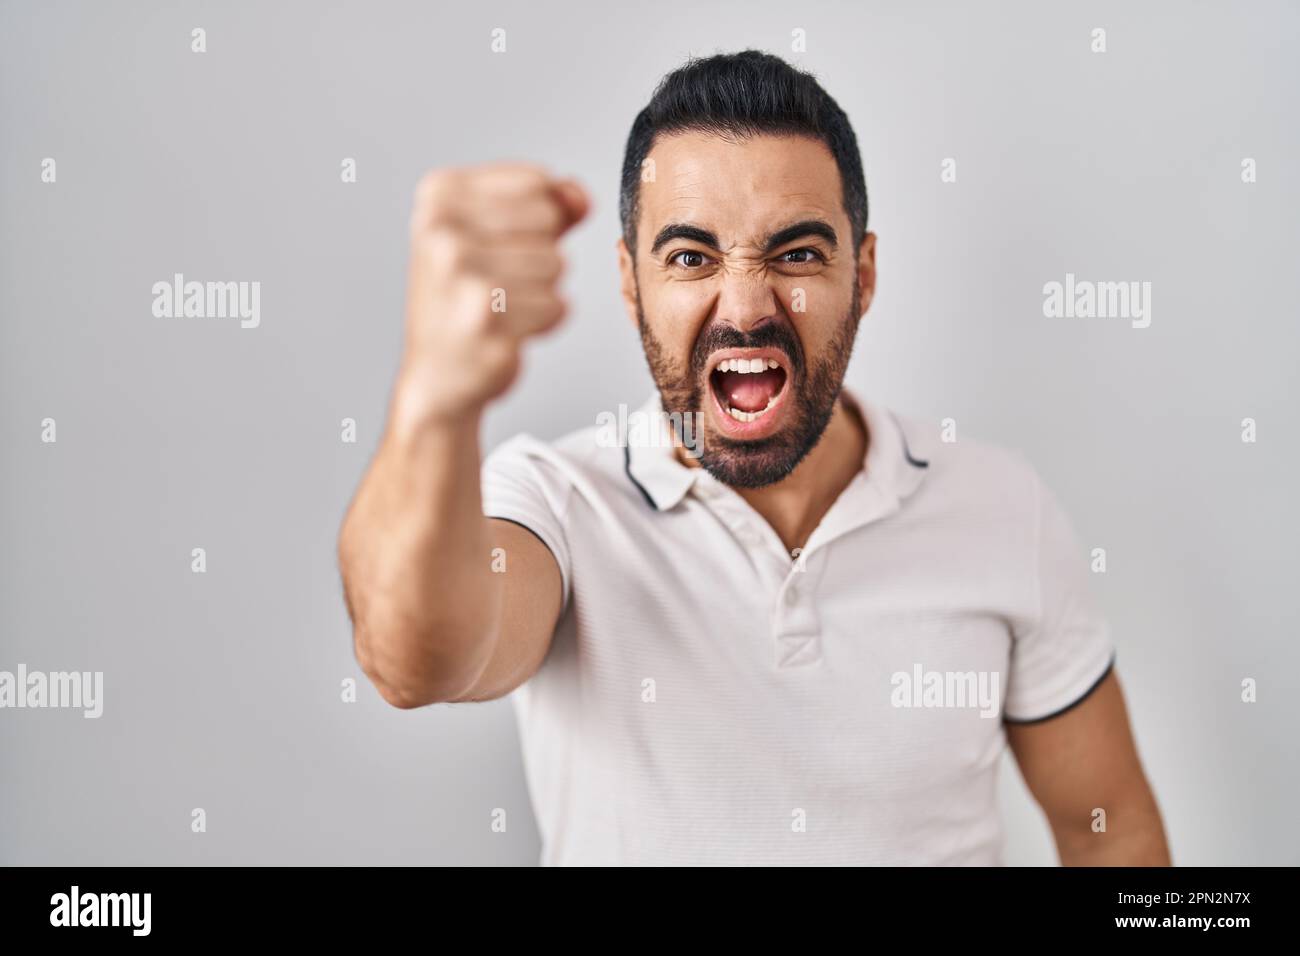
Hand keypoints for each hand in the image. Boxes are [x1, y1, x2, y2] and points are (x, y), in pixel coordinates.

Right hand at [394, 163, 589, 430]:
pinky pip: (557, 305)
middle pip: (549, 220)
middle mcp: (441, 229)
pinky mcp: (483, 317)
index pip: (538, 183)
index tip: (498, 247)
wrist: (439, 374)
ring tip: (502, 308)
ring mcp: (458, 273)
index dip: (539, 220)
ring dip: (542, 292)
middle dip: (540, 256)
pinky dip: (543, 322)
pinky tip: (506, 331)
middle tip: (499, 284)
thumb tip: (579, 197)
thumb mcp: (501, 235)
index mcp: (439, 194)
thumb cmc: (471, 296)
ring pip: (556, 264)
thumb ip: (549, 204)